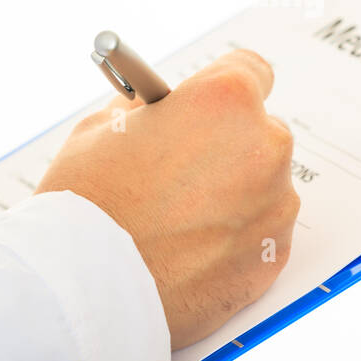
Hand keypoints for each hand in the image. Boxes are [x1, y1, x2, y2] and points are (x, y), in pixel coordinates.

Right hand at [37, 49, 300, 348]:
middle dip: (228, 145)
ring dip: (235, 195)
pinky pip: (262, 234)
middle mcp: (263, 146)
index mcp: (225, 100)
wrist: (85, 290)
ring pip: (264, 187)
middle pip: (259, 132)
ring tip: (179, 222)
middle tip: (183, 172)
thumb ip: (146, 111)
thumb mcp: (102, 129)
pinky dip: (236, 239)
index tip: (209, 104)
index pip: (250, 70)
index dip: (222, 88)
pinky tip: (191, 252)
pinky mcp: (274, 255)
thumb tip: (160, 111)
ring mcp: (275, 204)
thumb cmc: (87, 203)